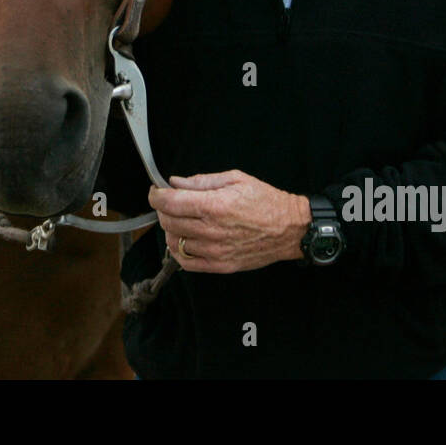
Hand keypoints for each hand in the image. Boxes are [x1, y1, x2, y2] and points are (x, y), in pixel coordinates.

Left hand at [149, 170, 310, 272]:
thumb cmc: (266, 201)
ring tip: (182, 221)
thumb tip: (175, 182)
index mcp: (214, 206)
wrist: (289, 229)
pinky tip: (185, 240)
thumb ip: (202, 181)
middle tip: (171, 203)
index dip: (156, 195)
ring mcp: (215, 251)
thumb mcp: (235, 179)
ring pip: (173, 242)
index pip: (169, 202)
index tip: (156, 191)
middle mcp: (211, 231)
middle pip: (168, 222)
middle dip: (164, 210)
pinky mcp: (220, 266)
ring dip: (171, 230)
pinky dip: (178, 251)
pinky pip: (186, 263)